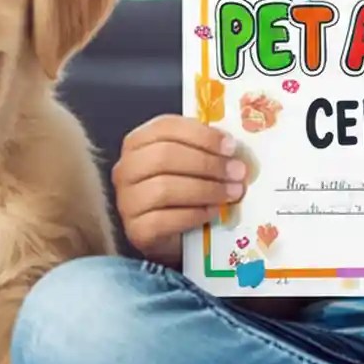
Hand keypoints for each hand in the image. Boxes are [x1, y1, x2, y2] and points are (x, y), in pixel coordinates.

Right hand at [112, 115, 247, 268]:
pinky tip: (214, 212)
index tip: (230, 146)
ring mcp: (127, 201)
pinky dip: (195, 214)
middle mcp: (126, 169)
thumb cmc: (183, 194)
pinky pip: (166, 219)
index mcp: (138, 142)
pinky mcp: (136, 230)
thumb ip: (204, 150)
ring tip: (232, 193)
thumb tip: (233, 149)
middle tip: (237, 172)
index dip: (201, 135)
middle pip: (164, 156)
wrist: (174, 236)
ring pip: (165, 188)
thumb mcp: (191, 164)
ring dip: (206, 189)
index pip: (166, 127)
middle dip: (207, 163)